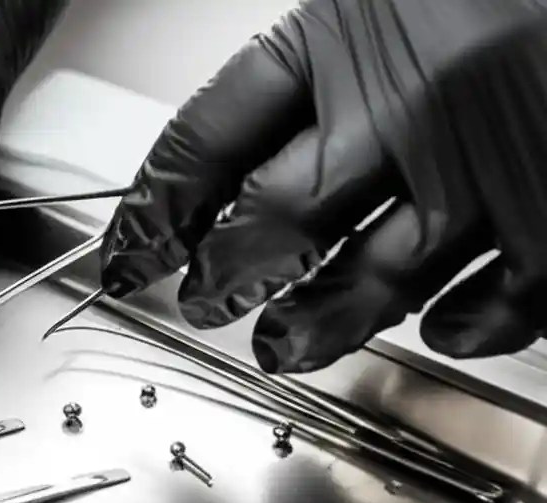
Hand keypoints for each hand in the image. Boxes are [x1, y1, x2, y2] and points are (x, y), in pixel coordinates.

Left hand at [100, 0, 546, 372]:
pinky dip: (462, 327)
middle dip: (224, 275)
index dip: (156, 206)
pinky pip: (499, 304)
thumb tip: (238, 151)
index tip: (131, 251)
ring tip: (281, 344)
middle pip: (273, 220)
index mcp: (350, 29)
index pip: (208, 135)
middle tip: (201, 303)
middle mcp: (408, 106)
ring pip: (369, 282)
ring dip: (315, 325)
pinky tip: (437, 328)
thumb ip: (324, 55)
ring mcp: (486, 174)